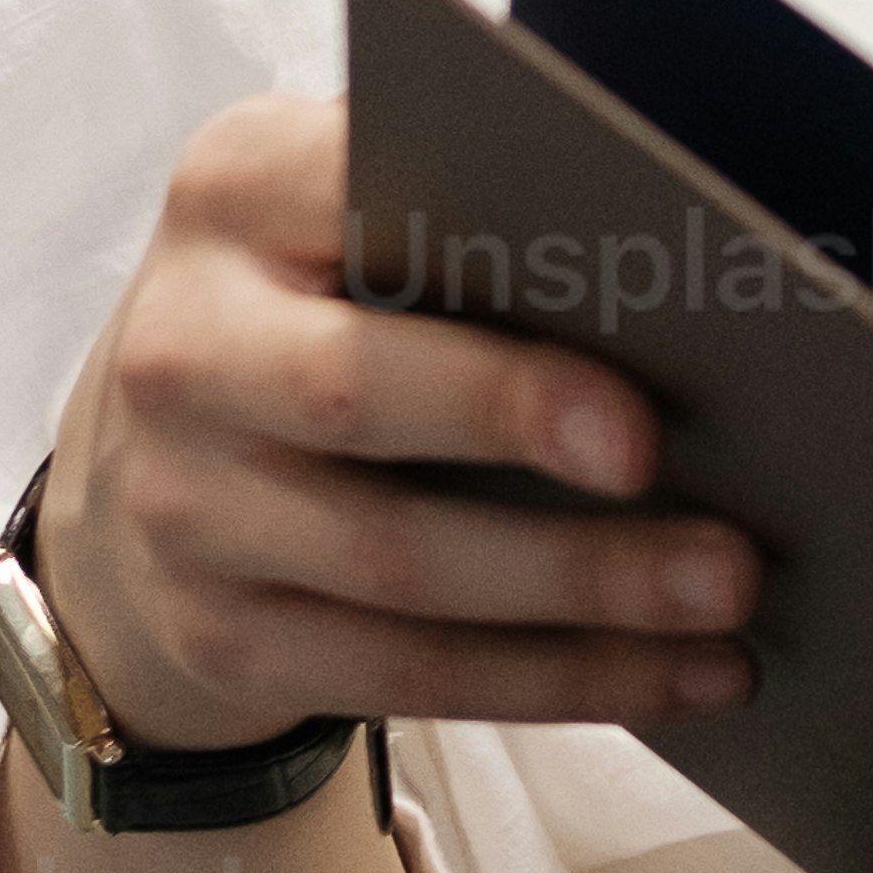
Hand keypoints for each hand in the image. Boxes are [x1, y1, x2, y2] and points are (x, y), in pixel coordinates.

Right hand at [34, 93, 761, 763]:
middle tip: (669, 460)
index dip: (460, 244)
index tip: (605, 335)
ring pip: (399, 563)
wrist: (147, 466)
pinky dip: (560, 679)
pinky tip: (679, 672)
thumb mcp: (345, 217)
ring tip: (725, 590)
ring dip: (582, 588)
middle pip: (355, 394)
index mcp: (234, 195)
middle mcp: (184, 350)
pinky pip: (407, 676)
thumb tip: (685, 255)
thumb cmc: (321, 308)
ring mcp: (187, 507)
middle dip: (520, 424)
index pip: (346, 194)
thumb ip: (468, 207)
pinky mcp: (223, 634)